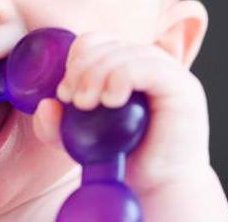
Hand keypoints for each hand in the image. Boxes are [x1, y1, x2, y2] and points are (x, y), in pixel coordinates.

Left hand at [32, 31, 209, 192]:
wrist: (157, 186)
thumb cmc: (121, 157)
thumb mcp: (76, 140)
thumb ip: (55, 126)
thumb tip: (45, 105)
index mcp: (123, 63)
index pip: (94, 42)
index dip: (75, 60)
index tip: (64, 93)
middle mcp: (146, 61)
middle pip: (104, 44)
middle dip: (80, 69)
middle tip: (72, 101)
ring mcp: (167, 71)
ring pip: (122, 53)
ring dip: (95, 76)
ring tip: (86, 105)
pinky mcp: (182, 86)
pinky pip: (146, 67)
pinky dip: (121, 78)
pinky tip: (111, 101)